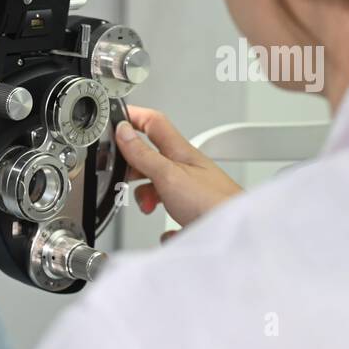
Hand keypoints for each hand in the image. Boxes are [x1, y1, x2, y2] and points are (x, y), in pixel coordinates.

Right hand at [114, 105, 242, 232]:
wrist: (234, 232)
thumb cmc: (212, 202)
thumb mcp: (168, 174)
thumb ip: (144, 154)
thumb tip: (123, 131)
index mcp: (179, 151)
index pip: (153, 123)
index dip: (134, 116)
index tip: (114, 117)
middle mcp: (184, 167)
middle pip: (149, 157)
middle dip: (132, 168)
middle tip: (122, 176)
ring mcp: (186, 189)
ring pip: (155, 185)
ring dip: (145, 197)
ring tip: (149, 205)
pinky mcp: (189, 211)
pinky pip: (166, 212)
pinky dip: (163, 222)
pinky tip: (168, 228)